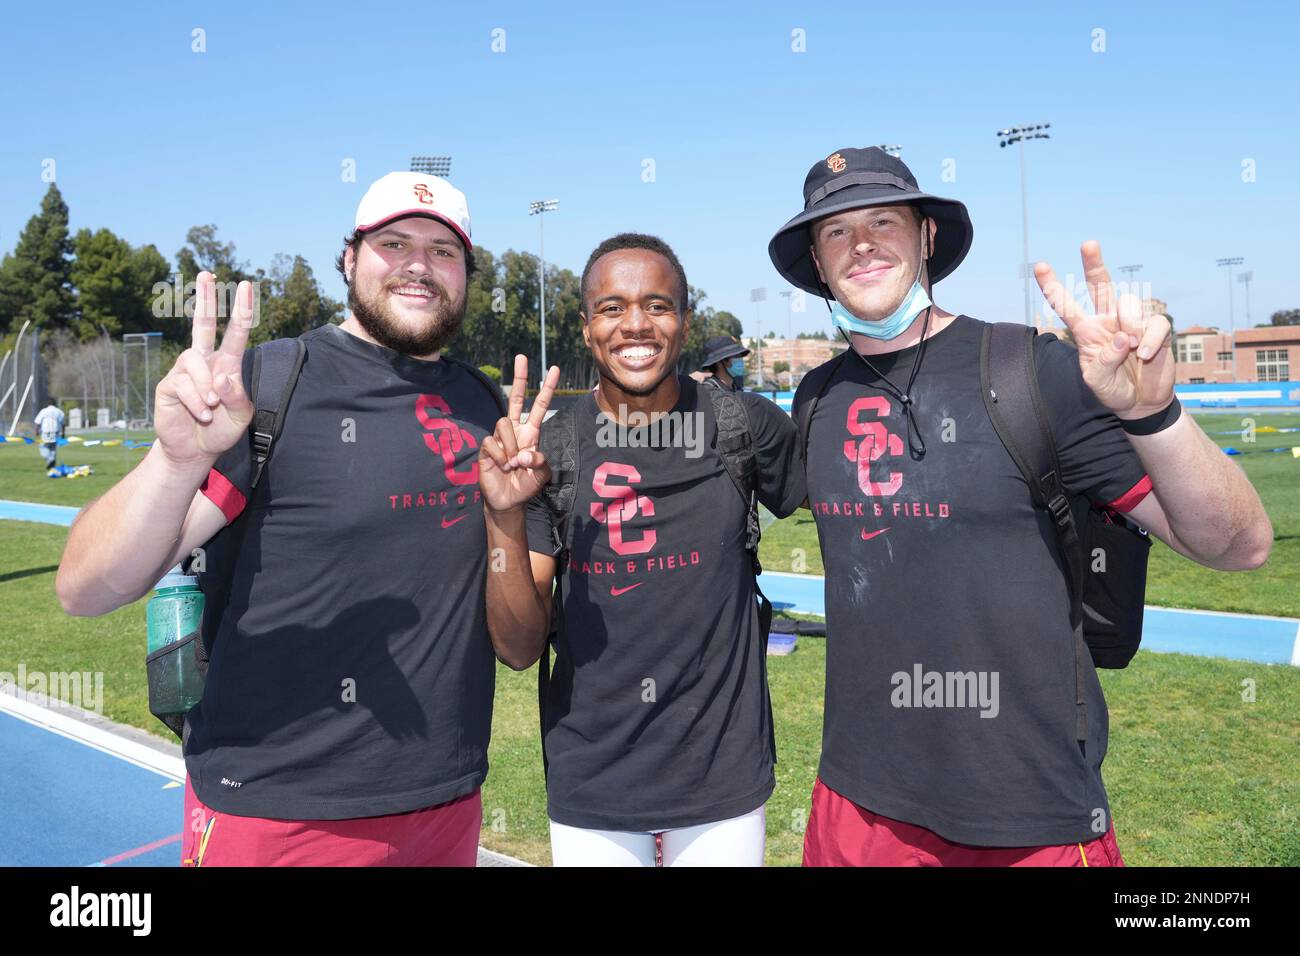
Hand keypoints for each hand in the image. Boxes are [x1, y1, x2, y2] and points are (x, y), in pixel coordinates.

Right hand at [154, 272, 255, 466]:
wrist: (194, 450)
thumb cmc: (221, 429)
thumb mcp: (241, 417)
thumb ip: (238, 397)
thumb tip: (222, 377)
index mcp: (227, 365)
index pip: (235, 334)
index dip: (241, 311)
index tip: (247, 286)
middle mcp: (205, 362)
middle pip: (202, 325)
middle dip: (205, 299)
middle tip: (208, 274)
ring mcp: (185, 371)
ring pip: (195, 361)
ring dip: (206, 387)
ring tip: (211, 407)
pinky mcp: (169, 385)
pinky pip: (183, 384)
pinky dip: (195, 401)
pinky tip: (201, 413)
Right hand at [478, 355, 560, 512]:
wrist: (508, 500)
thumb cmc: (525, 485)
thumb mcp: (542, 474)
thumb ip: (539, 461)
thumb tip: (522, 453)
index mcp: (530, 433)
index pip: (539, 406)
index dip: (546, 389)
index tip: (554, 369)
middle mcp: (514, 431)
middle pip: (515, 399)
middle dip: (519, 378)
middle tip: (522, 357)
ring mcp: (499, 438)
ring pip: (504, 423)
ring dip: (511, 446)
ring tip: (512, 464)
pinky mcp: (486, 448)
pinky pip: (492, 442)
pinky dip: (500, 457)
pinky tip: (501, 467)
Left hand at [1035, 241, 1174, 418]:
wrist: (1139, 403)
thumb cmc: (1112, 389)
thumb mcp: (1096, 381)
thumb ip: (1103, 361)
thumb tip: (1122, 336)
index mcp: (1086, 331)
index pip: (1066, 305)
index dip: (1053, 287)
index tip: (1040, 266)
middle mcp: (1108, 320)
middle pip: (1100, 284)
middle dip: (1094, 263)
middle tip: (1088, 244)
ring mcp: (1132, 322)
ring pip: (1129, 302)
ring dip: (1130, 325)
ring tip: (1132, 350)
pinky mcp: (1155, 328)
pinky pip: (1156, 322)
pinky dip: (1150, 339)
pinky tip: (1146, 355)